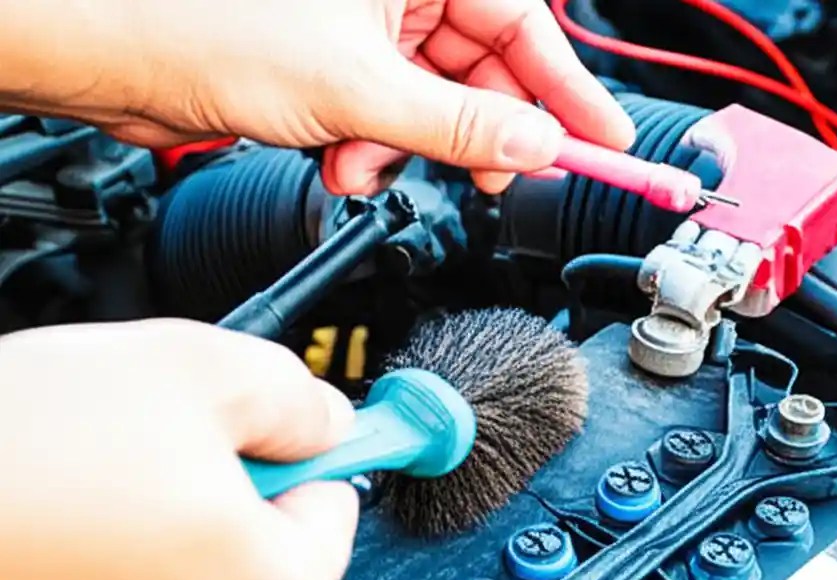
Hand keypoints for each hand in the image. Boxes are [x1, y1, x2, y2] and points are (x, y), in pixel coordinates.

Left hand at [0, 0, 634, 194]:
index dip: (568, 90)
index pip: (525, 25)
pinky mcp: (333, 65)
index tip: (606, 141)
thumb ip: (462, 125)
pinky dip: (373, 150)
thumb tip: (535, 145)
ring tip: (367, 163)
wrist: (110, 52)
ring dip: (411, 149)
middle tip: (492, 177)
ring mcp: (362, 26)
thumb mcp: (360, 88)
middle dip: (477, 132)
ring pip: (433, 103)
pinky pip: (388, 116)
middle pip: (482, 69)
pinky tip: (340, 160)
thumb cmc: (206, 24)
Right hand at [0, 320, 357, 579]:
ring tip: (79, 492)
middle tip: (147, 450)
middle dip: (221, 498)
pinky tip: (47, 536)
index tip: (268, 432)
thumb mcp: (195, 369)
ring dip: (154, 537)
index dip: (293, 454)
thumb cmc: (11, 455)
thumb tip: (326, 419)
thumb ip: (293, 396)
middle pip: (261, 557)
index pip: (335, 509)